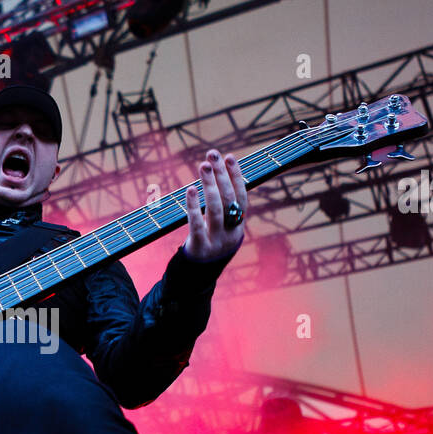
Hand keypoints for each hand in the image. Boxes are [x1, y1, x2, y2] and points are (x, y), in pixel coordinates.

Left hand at [184, 149, 245, 263]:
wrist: (197, 278)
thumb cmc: (208, 246)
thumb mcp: (221, 230)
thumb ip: (222, 209)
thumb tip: (218, 176)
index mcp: (238, 227)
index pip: (241, 197)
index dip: (237, 177)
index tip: (229, 157)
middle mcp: (230, 234)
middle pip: (229, 199)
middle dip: (221, 175)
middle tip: (212, 154)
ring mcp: (216, 242)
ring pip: (216, 209)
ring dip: (210, 185)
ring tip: (204, 165)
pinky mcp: (200, 248)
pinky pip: (197, 224)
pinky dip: (194, 206)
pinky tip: (191, 190)